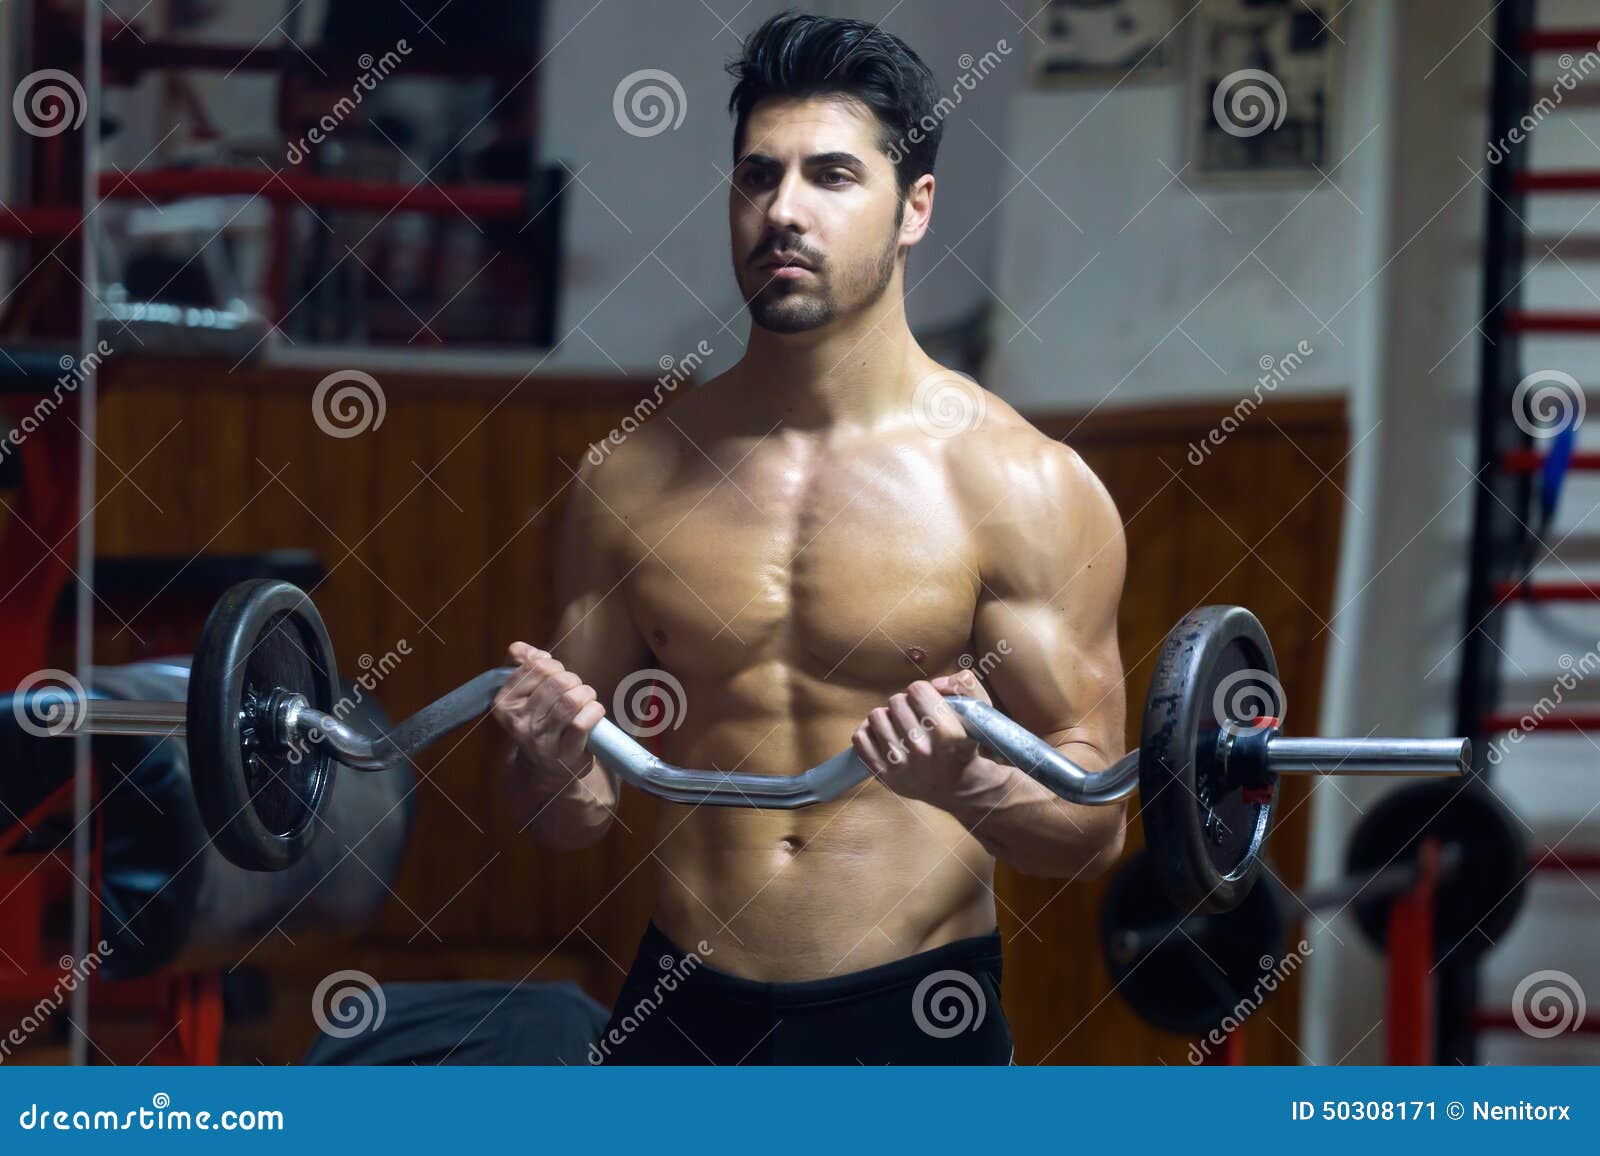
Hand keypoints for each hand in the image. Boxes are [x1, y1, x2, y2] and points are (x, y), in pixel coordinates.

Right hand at [491, 643, 605, 788]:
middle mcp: (518, 723)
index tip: (558, 676)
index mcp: (504, 703)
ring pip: (571, 700)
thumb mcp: (526, 693)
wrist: (548, 766)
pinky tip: (594, 712)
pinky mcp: (564, 754)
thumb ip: (523, 665)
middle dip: (574, 680)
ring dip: (586, 694)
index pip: (538, 666)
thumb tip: (518, 648)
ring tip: (586, 700)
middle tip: (576, 690)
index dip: (555, 666)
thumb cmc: (541, 720)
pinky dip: (595, 711)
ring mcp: (540, 741)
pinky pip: (582, 723)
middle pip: (558, 682)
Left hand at [850, 672, 991, 806]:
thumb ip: (965, 685)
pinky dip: (870, 731)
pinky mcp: (885, 776)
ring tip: (902, 726)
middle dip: (907, 704)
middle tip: (918, 717)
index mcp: (948, 734)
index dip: (924, 692)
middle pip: (896, 701)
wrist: (965, 789)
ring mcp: (901, 766)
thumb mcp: (981, 712)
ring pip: (876, 716)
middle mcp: (922, 752)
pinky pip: (860, 738)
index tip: (930, 703)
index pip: (917, 689)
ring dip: (889, 716)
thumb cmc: (971, 746)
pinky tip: (886, 734)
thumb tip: (936, 683)